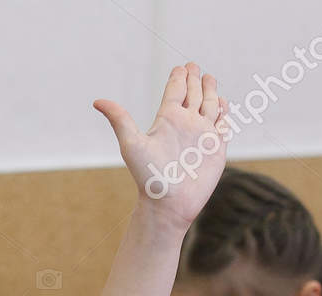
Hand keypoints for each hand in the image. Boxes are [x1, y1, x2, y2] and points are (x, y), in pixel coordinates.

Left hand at [94, 62, 229, 230]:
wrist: (169, 203)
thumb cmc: (148, 176)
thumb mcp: (131, 143)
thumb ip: (119, 119)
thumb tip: (96, 101)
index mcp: (167, 120)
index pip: (174, 91)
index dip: (178, 77)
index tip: (181, 66)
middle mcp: (185, 124)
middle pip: (193, 94)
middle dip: (194, 79)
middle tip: (194, 66)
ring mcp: (202, 135)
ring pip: (209, 106)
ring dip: (210, 91)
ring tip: (209, 78)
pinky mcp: (217, 147)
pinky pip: (223, 125)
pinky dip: (225, 113)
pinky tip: (223, 104)